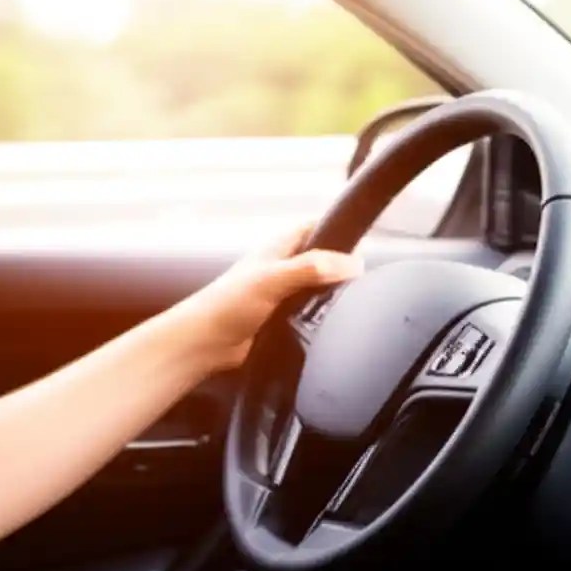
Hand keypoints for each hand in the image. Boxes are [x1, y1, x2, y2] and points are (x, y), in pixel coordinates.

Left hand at [183, 221, 363, 370]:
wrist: (205, 343)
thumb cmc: (229, 304)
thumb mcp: (273, 278)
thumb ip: (311, 268)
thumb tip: (353, 263)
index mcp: (281, 247)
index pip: (318, 227)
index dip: (340, 231)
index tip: (366, 243)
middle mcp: (285, 266)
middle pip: (325, 260)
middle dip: (343, 268)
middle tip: (366, 282)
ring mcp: (286, 293)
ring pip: (321, 288)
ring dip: (334, 296)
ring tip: (355, 305)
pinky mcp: (286, 319)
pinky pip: (313, 313)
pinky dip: (323, 317)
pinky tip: (335, 326)